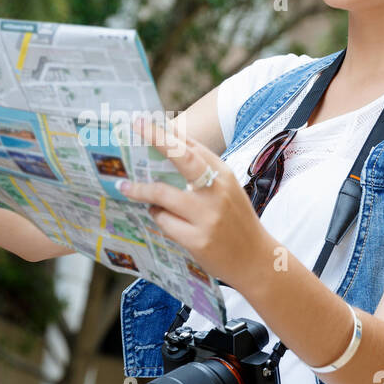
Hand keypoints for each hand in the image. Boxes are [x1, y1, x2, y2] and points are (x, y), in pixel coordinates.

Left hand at [118, 117, 272, 286]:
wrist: (257, 261)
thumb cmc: (237, 222)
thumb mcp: (227, 190)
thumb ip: (203, 170)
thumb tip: (172, 145)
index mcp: (224, 175)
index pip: (191, 146)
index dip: (165, 133)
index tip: (142, 121)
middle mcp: (217, 191)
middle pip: (182, 157)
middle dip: (156, 139)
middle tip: (135, 126)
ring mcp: (207, 216)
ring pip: (162, 195)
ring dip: (141, 191)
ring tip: (127, 188)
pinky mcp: (198, 240)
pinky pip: (164, 222)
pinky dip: (157, 217)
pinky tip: (159, 217)